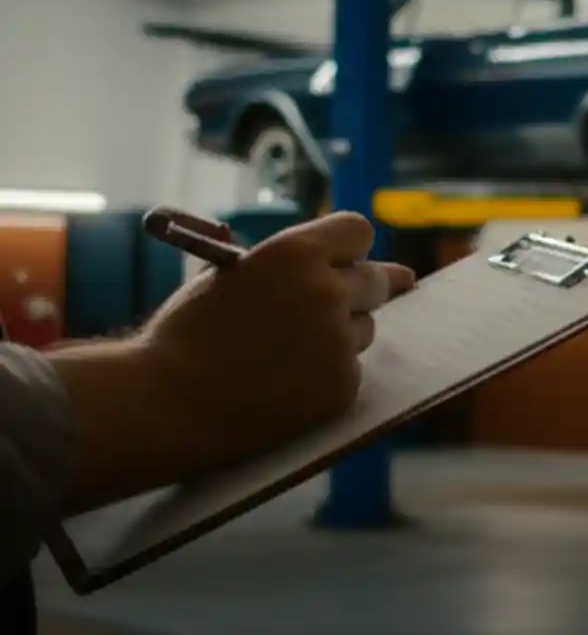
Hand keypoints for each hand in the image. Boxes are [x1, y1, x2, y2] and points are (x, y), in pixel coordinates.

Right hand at [50, 212, 414, 510]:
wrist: (165, 402)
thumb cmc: (187, 334)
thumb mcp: (232, 276)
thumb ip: (287, 267)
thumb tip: (338, 262)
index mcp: (295, 252)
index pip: (357, 231)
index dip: (350, 247)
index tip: (350, 258)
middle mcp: (327, 291)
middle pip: (376, 281)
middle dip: (363, 288)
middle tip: (349, 300)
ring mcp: (339, 342)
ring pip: (364, 330)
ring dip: (340, 336)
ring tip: (284, 354)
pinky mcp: (342, 386)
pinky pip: (349, 372)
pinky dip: (327, 377)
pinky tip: (286, 387)